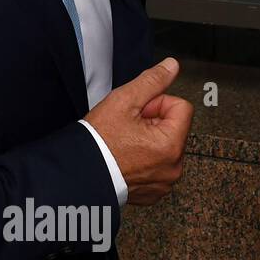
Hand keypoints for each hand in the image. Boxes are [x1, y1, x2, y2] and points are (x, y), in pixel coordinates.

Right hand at [85, 57, 193, 205]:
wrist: (79, 172)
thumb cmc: (98, 140)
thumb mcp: (124, 101)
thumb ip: (152, 81)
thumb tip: (172, 66)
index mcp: (171, 144)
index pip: (180, 107)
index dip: (156, 104)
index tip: (137, 113)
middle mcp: (173, 167)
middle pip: (174, 128)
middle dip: (153, 123)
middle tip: (127, 128)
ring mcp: (165, 182)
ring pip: (166, 147)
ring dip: (150, 141)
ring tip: (125, 144)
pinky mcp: (155, 193)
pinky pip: (159, 167)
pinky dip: (146, 161)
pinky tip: (126, 159)